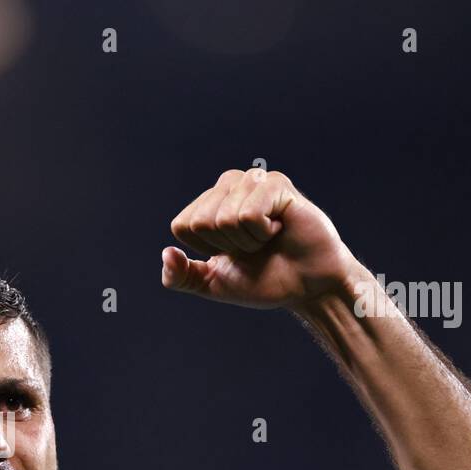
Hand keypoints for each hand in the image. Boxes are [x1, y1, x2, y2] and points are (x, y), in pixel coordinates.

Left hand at [162, 168, 359, 309]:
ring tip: (268, 237)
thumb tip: (165, 254)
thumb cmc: (263, 280)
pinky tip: (279, 227)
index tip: (231, 253)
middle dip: (226, 246)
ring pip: (224, 218)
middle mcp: (228, 186)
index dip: (206, 249)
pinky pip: (248, 214)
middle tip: (253, 246)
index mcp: (209, 205)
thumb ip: (181, 277)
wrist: (305, 287)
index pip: (182, 225)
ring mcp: (252, 181)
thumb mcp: (212, 284)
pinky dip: (262, 232)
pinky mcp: (275, 183)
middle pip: (200, 221)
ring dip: (247, 241)